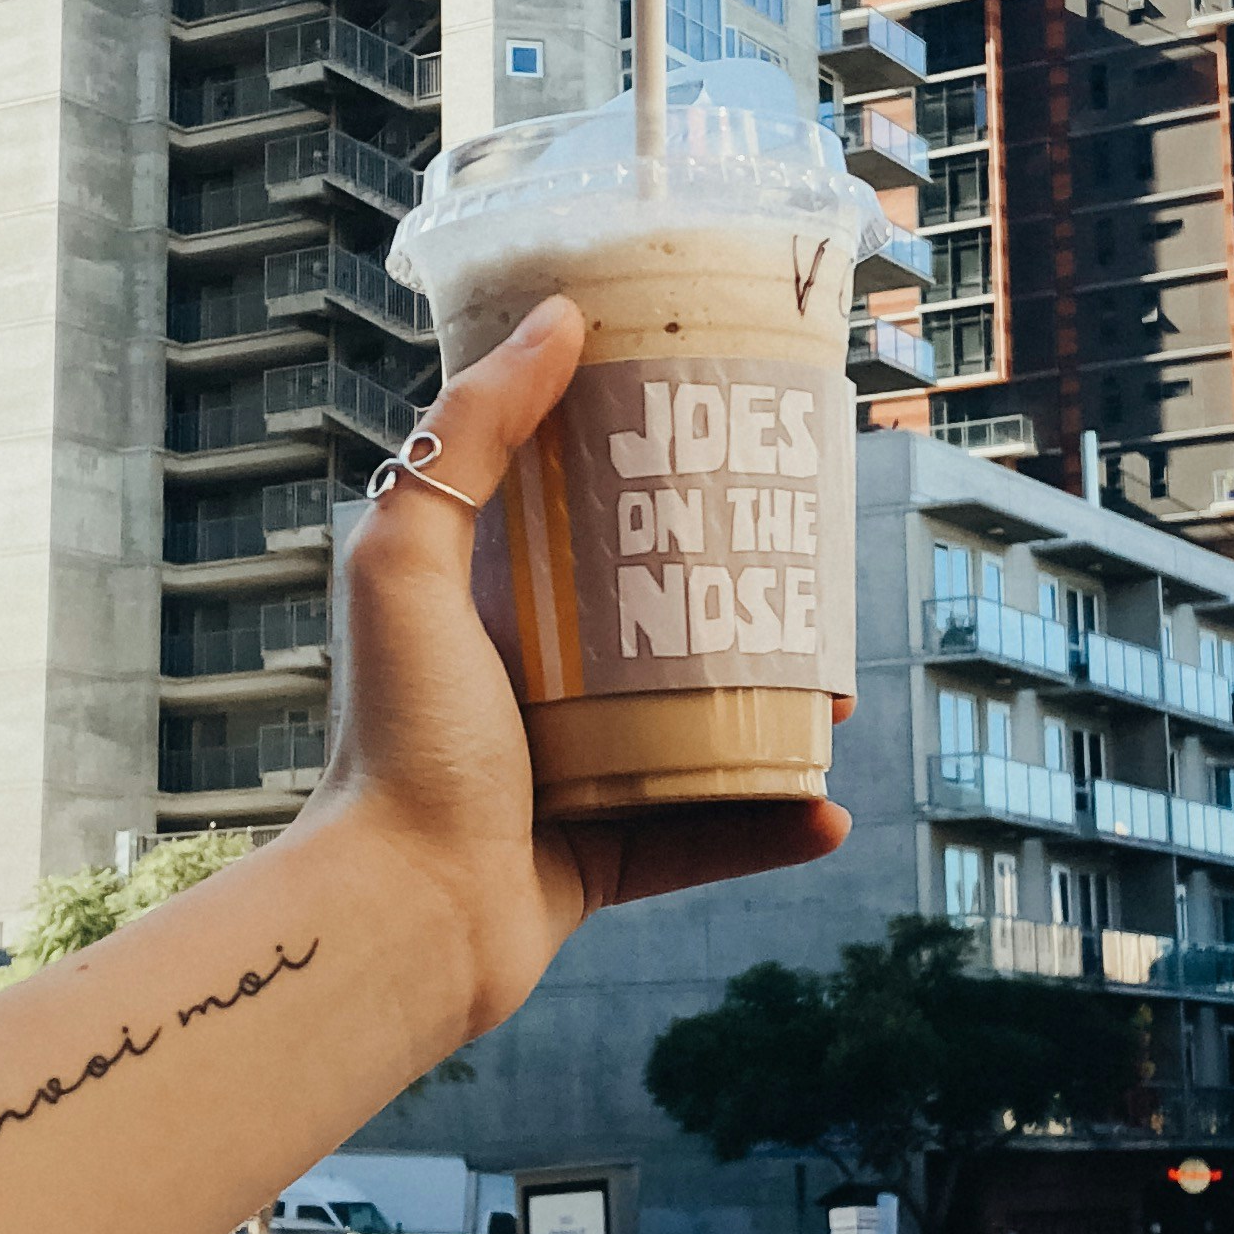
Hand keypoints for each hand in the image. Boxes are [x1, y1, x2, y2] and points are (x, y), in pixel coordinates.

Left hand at [306, 295, 849, 1036]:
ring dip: (775, 715)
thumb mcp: (410, 558)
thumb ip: (469, 436)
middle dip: (741, 603)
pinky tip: (829, 809)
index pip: (576, 522)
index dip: (650, 479)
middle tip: (810, 576)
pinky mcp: (598, 862)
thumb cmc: (397, 736)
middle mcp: (522, 687)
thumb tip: (558, 318)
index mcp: (482, 611)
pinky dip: (770, 823)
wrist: (401, 914)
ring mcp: (565, 776)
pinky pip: (704, 835)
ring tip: (836, 693)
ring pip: (696, 730)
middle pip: (654, 624)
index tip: (729, 445)